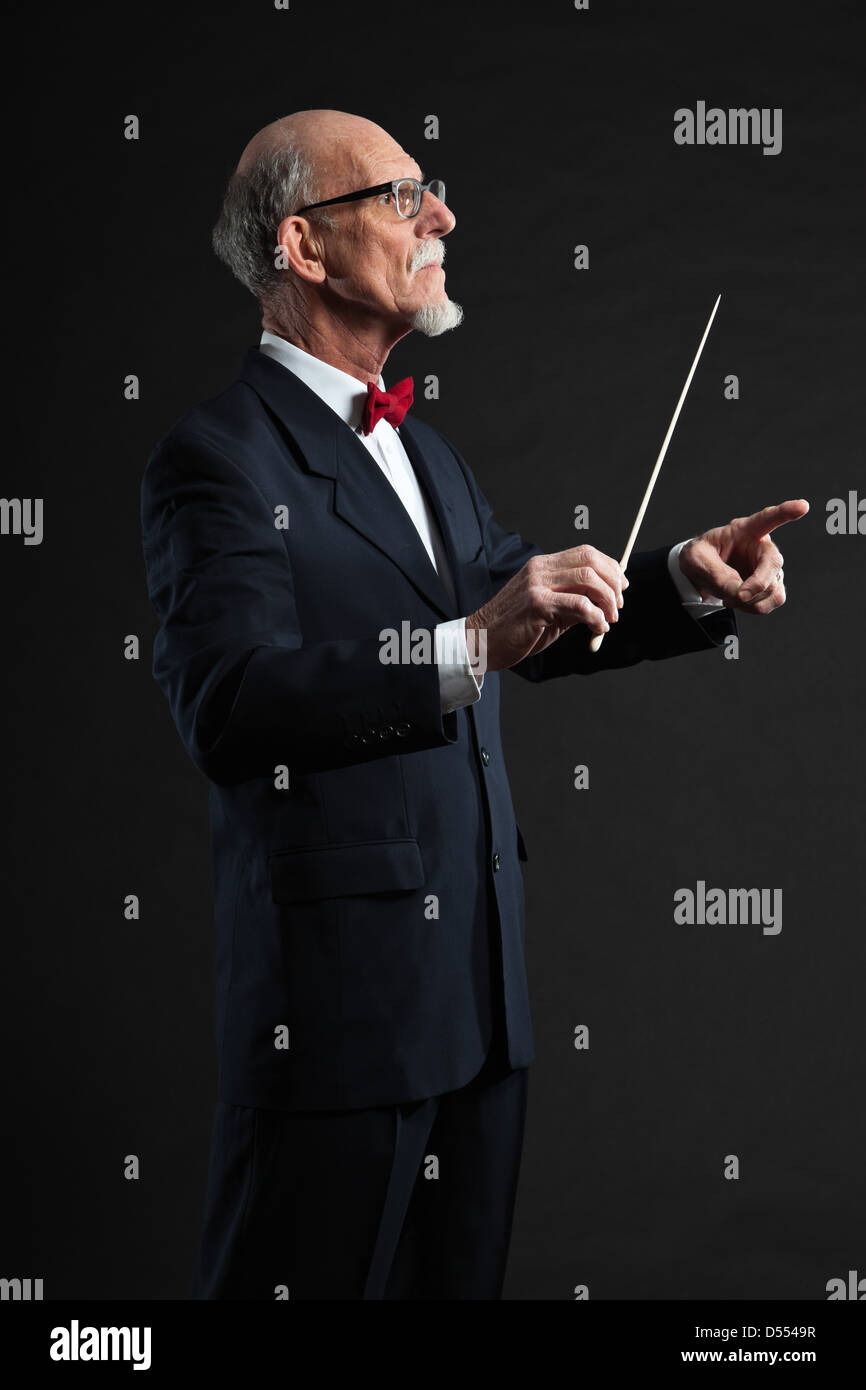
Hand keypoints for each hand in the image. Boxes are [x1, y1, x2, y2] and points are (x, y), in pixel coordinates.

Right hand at [466, 545, 625, 671]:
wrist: (482, 642)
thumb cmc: (516, 629)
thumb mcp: (550, 611)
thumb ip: (574, 604)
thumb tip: (606, 604)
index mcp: (542, 565)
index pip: (586, 553)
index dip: (611, 568)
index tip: (622, 587)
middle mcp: (540, 569)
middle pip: (591, 561)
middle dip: (613, 583)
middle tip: (618, 607)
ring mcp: (537, 584)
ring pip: (589, 579)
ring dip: (608, 600)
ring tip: (609, 619)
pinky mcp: (536, 604)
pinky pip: (579, 605)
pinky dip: (596, 617)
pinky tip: (598, 628)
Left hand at [678, 499, 808, 612]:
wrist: (701, 573)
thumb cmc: (700, 557)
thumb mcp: (697, 559)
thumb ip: (715, 573)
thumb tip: (738, 592)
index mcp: (744, 530)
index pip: (766, 519)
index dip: (785, 512)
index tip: (803, 506)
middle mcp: (762, 547)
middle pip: (773, 563)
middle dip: (757, 584)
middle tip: (737, 596)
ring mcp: (769, 567)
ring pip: (774, 587)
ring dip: (752, 600)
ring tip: (730, 598)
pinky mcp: (772, 585)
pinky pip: (774, 600)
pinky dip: (756, 607)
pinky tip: (740, 602)